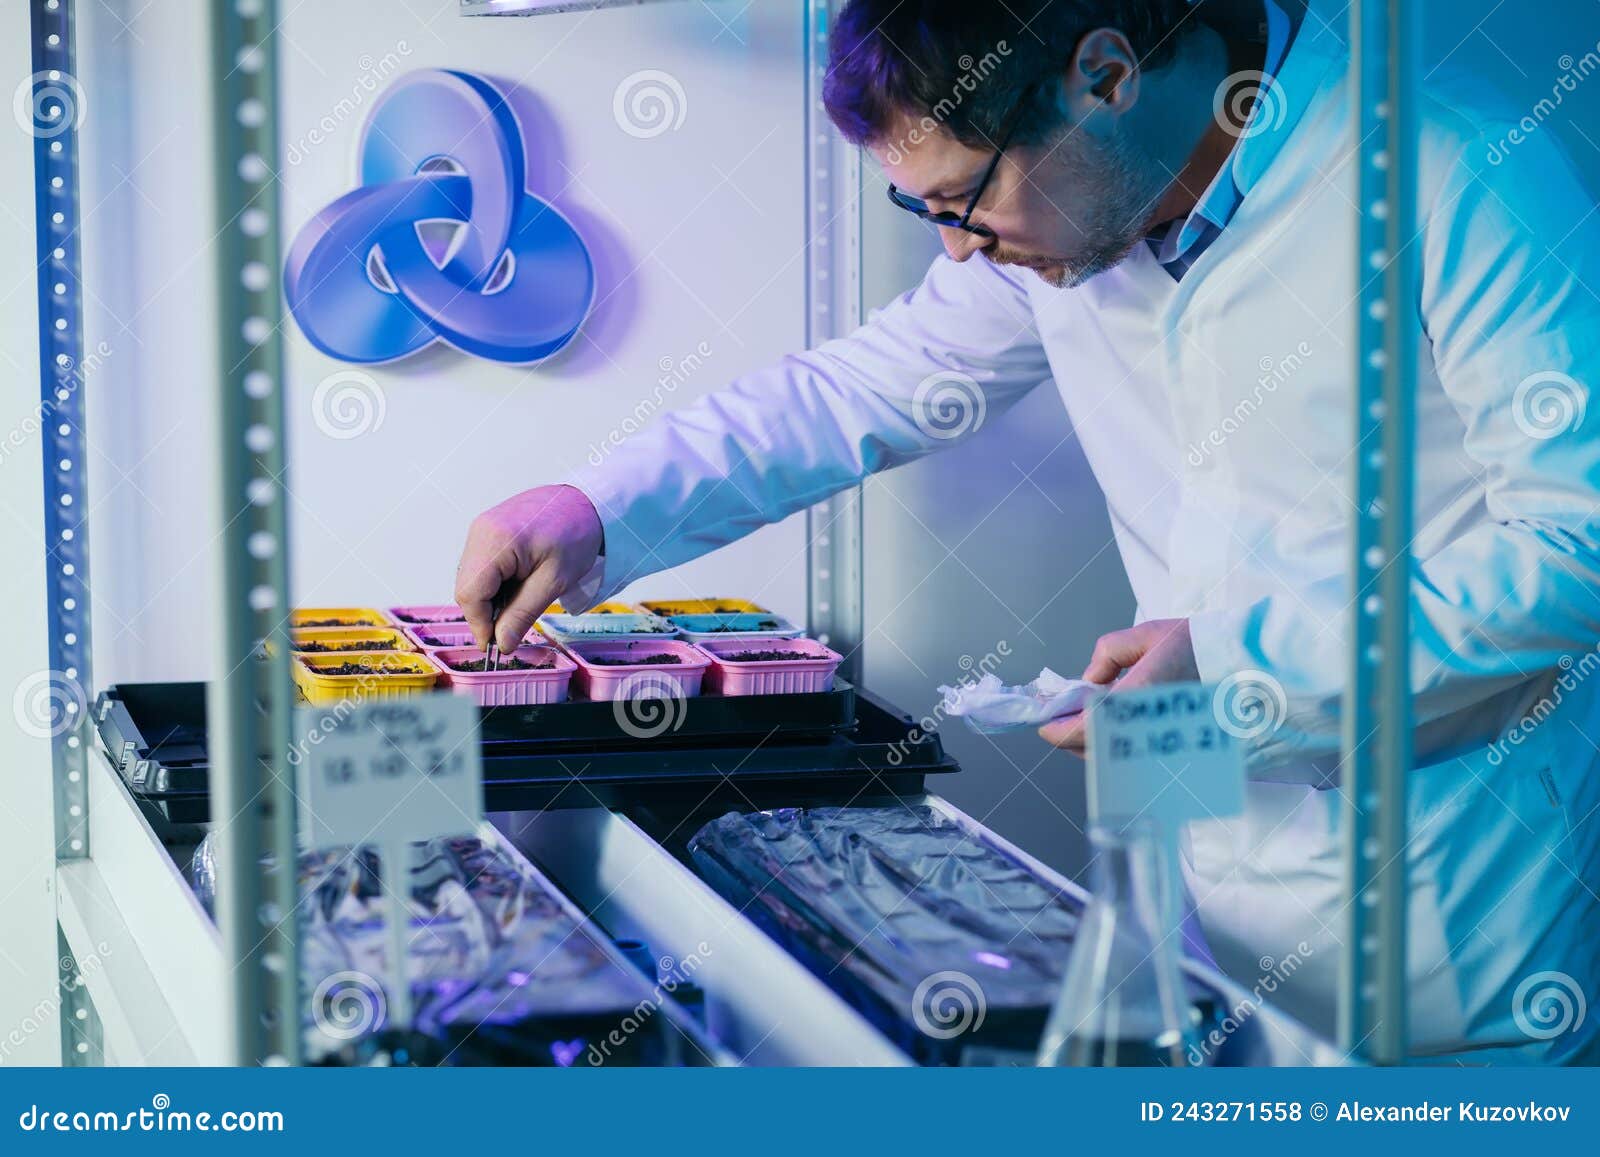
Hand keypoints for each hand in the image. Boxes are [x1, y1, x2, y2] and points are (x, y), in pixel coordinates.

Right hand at [454, 485, 603, 651]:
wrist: (587, 503)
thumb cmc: (577, 534)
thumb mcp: (554, 581)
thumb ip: (523, 613)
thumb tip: (502, 643)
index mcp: (496, 540)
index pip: (470, 593)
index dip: (480, 625)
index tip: (496, 645)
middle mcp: (481, 530)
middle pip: (466, 587)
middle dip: (485, 613)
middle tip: (511, 629)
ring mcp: (481, 528)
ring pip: (471, 578)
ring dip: (490, 599)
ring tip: (522, 600)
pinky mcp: (488, 531)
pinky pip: (480, 566)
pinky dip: (494, 584)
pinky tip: (518, 585)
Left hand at [1038, 618, 1198, 752]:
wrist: (1244, 666)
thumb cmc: (1199, 647)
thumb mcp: (1146, 635)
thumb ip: (1108, 654)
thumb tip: (1089, 680)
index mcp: (1138, 697)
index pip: (1082, 728)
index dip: (1055, 729)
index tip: (1041, 721)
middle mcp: (1147, 727)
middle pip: (1090, 749)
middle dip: (1068, 734)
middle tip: (1058, 715)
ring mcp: (1158, 743)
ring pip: (1109, 758)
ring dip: (1089, 741)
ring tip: (1085, 716)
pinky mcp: (1169, 750)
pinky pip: (1129, 756)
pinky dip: (1112, 745)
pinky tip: (1112, 725)